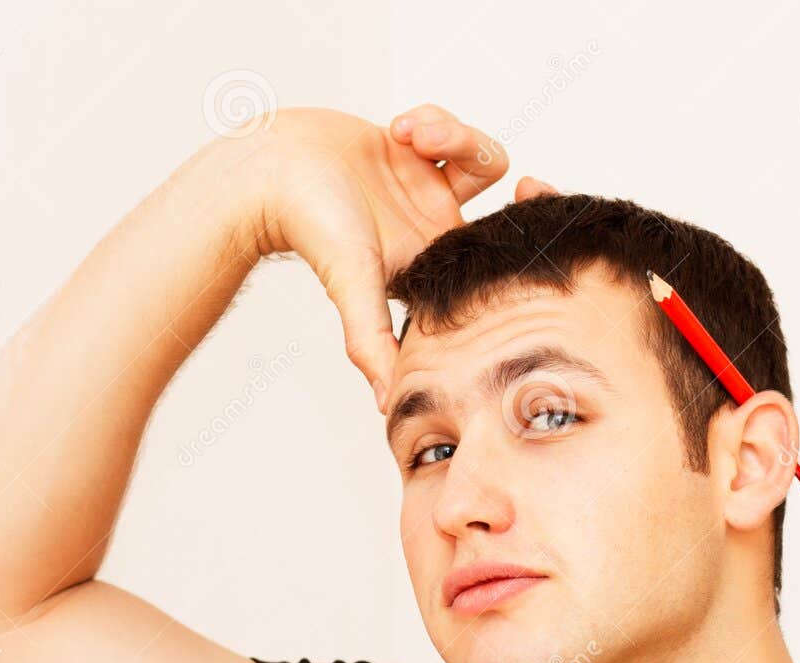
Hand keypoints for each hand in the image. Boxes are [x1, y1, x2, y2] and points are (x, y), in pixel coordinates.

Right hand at [233, 105, 552, 408]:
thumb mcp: (350, 287)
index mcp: (433, 264)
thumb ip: (371, 342)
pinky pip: (449, 131)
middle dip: (499, 170)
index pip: (499, 260)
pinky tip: (398, 130)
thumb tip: (386, 403)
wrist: (271, 172)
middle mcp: (434, 228)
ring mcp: (425, 187)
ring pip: (480, 158)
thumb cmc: (309, 228)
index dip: (525, 234)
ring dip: (453, 135)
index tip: (528, 201)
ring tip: (409, 136)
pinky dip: (432, 122)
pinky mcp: (410, 149)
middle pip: (504, 201)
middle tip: (489, 165)